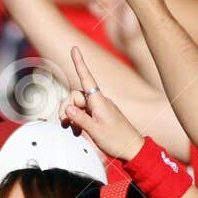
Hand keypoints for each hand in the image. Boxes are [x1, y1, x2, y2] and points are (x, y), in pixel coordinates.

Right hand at [57, 46, 144, 161]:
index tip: (74, 48)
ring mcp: (97, 109)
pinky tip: (77, 132)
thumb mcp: (96, 131)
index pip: (87, 78)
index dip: (79, 63)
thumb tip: (67, 108)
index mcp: (99, 101)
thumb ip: (80, 119)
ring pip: (76, 106)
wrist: (132, 150)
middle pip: (74, 96)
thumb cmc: (117, 140)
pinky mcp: (97, 116)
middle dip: (66, 108)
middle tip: (65, 123)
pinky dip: (76, 121)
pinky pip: (81, 114)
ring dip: (71, 117)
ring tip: (74, 130)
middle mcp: (98, 102)